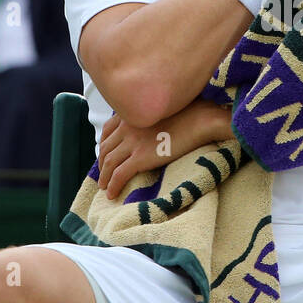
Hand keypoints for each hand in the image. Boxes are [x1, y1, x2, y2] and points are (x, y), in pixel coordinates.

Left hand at [98, 99, 232, 199]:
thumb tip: (156, 126)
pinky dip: (113, 185)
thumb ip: (152, 115)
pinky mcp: (141, 157)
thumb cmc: (191, 111)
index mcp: (132, 114)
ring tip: (105, 186)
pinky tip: (112, 194)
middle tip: (103, 173)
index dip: (103, 143)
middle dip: (102, 162)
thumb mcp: (164, 108)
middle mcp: (128, 127)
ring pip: (109, 162)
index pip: (108, 130)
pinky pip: (119, 174)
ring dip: (104, 176)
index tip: (105, 153)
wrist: (200, 119)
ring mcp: (133, 142)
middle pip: (106, 147)